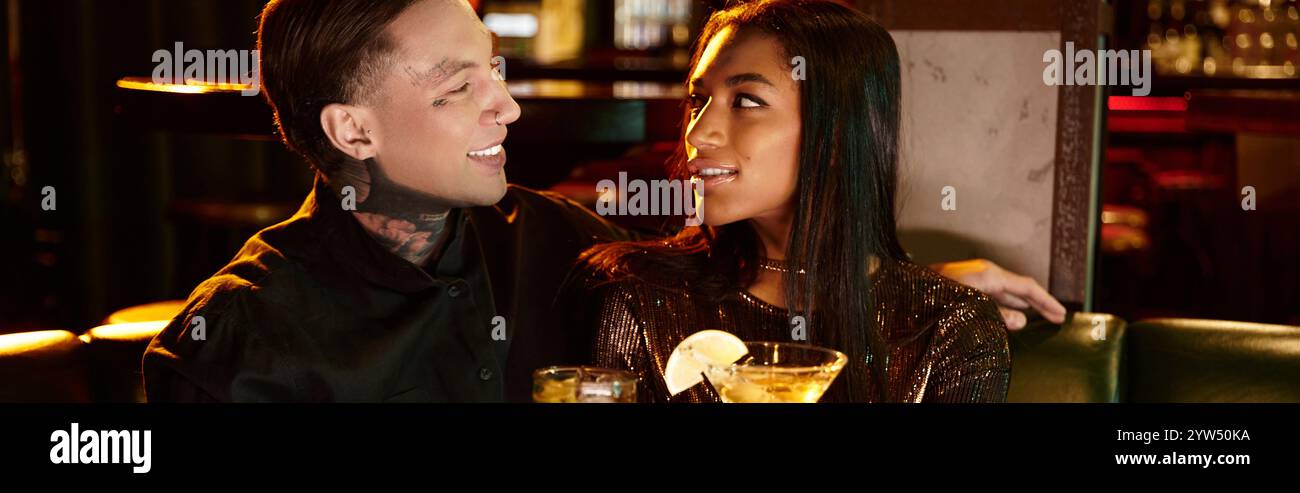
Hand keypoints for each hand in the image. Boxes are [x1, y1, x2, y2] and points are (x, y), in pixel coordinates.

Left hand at [930, 259, 1066, 329]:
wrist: (905, 288)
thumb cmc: (935, 294)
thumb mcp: (971, 306)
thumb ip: (997, 314)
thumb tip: (1021, 320)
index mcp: (989, 274)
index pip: (1026, 286)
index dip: (1046, 301)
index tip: (1060, 313)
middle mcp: (984, 272)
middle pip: (1020, 287)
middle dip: (1039, 303)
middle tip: (1056, 317)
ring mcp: (975, 277)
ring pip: (1007, 291)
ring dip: (1024, 303)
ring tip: (1041, 315)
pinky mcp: (966, 284)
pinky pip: (994, 293)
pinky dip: (1007, 303)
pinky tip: (1012, 312)